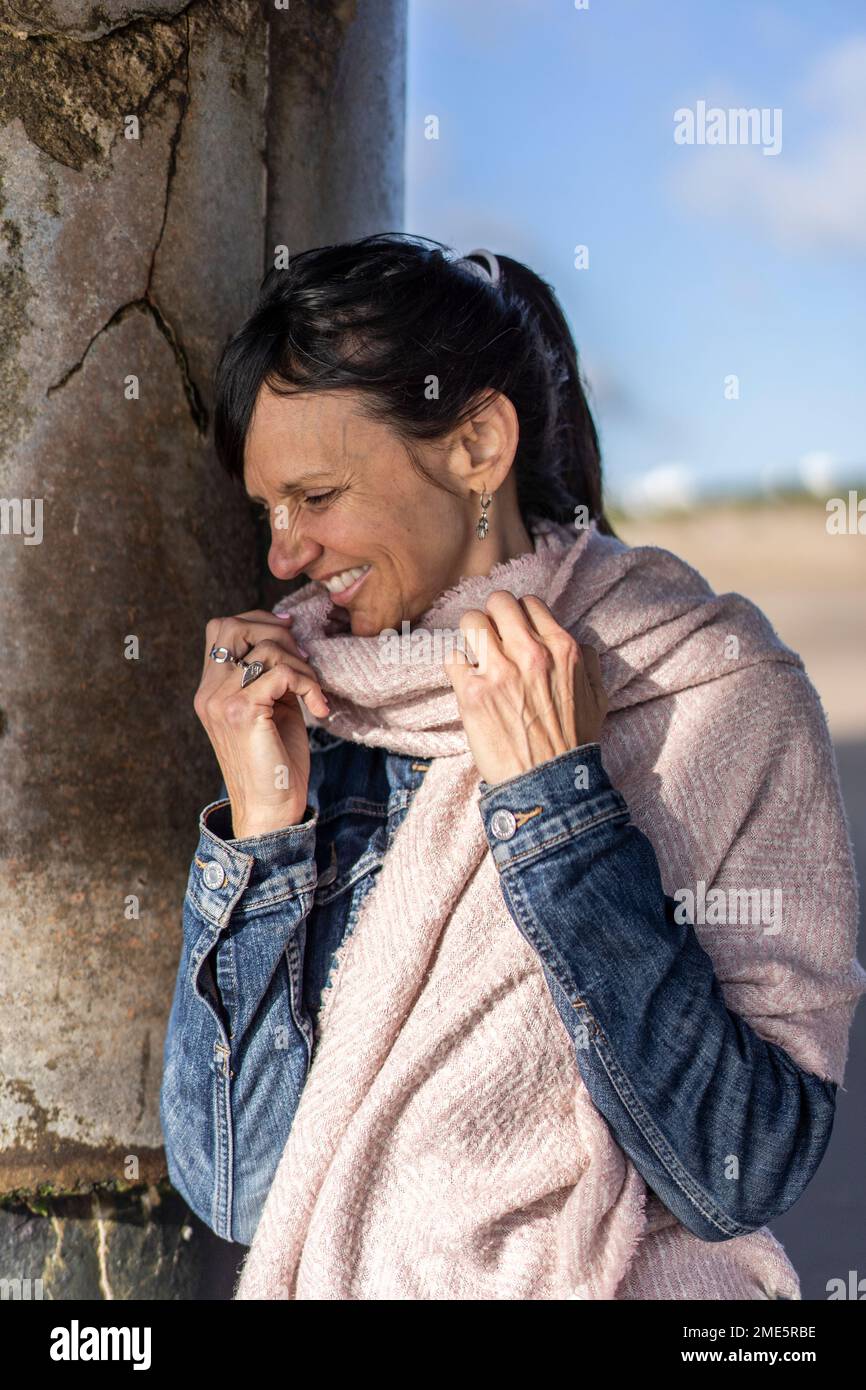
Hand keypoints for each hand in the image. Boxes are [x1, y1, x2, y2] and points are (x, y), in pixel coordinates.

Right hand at [194, 609, 329, 837]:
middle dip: (276, 631)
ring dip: (302, 665)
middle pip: (232, 625)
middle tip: (305, 659)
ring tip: (315, 692)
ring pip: (265, 648)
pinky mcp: (242, 711)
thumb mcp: (271, 708)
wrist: (269, 811)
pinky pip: (281, 672)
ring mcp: (221, 700)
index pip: (220, 627)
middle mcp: (208, 692)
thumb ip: (271, 674)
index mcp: (210, 690)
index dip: (258, 621)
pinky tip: (318, 708)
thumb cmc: (275, 763)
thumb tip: (290, 637)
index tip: (292, 636)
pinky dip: (308, 684)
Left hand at [443, 591, 606, 787]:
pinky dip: (457, 666)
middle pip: (498, 601)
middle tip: (490, 637)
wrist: (549, 783)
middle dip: (492, 616)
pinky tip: (467, 681)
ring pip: (470, 621)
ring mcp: (500, 671)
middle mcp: (531, 653)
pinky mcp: (473, 693)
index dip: (518, 615)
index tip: (513, 632)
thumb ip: (589, 662)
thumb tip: (576, 643)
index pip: (529, 603)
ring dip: (470, 635)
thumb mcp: (598, 697)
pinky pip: (452, 657)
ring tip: (475, 655)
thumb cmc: (574, 742)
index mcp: (562, 649)